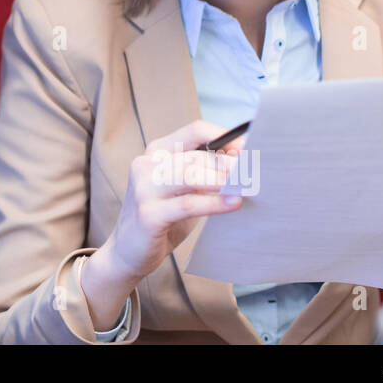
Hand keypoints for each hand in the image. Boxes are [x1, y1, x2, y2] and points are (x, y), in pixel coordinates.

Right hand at [82, 120, 245, 329]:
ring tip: (246, 185)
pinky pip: (188, 204)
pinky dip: (214, 203)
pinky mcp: (148, 214)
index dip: (224, 137)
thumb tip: (242, 161)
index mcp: (156, 152)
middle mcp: (146, 165)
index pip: (194, 131)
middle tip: (254, 172)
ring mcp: (144, 189)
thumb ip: (202, 172)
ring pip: (190, 174)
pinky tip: (233, 202)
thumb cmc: (162, 216)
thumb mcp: (182, 188)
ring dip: (223, 179)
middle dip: (229, 163)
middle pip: (196, 155)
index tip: (249, 149)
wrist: (128, 251)